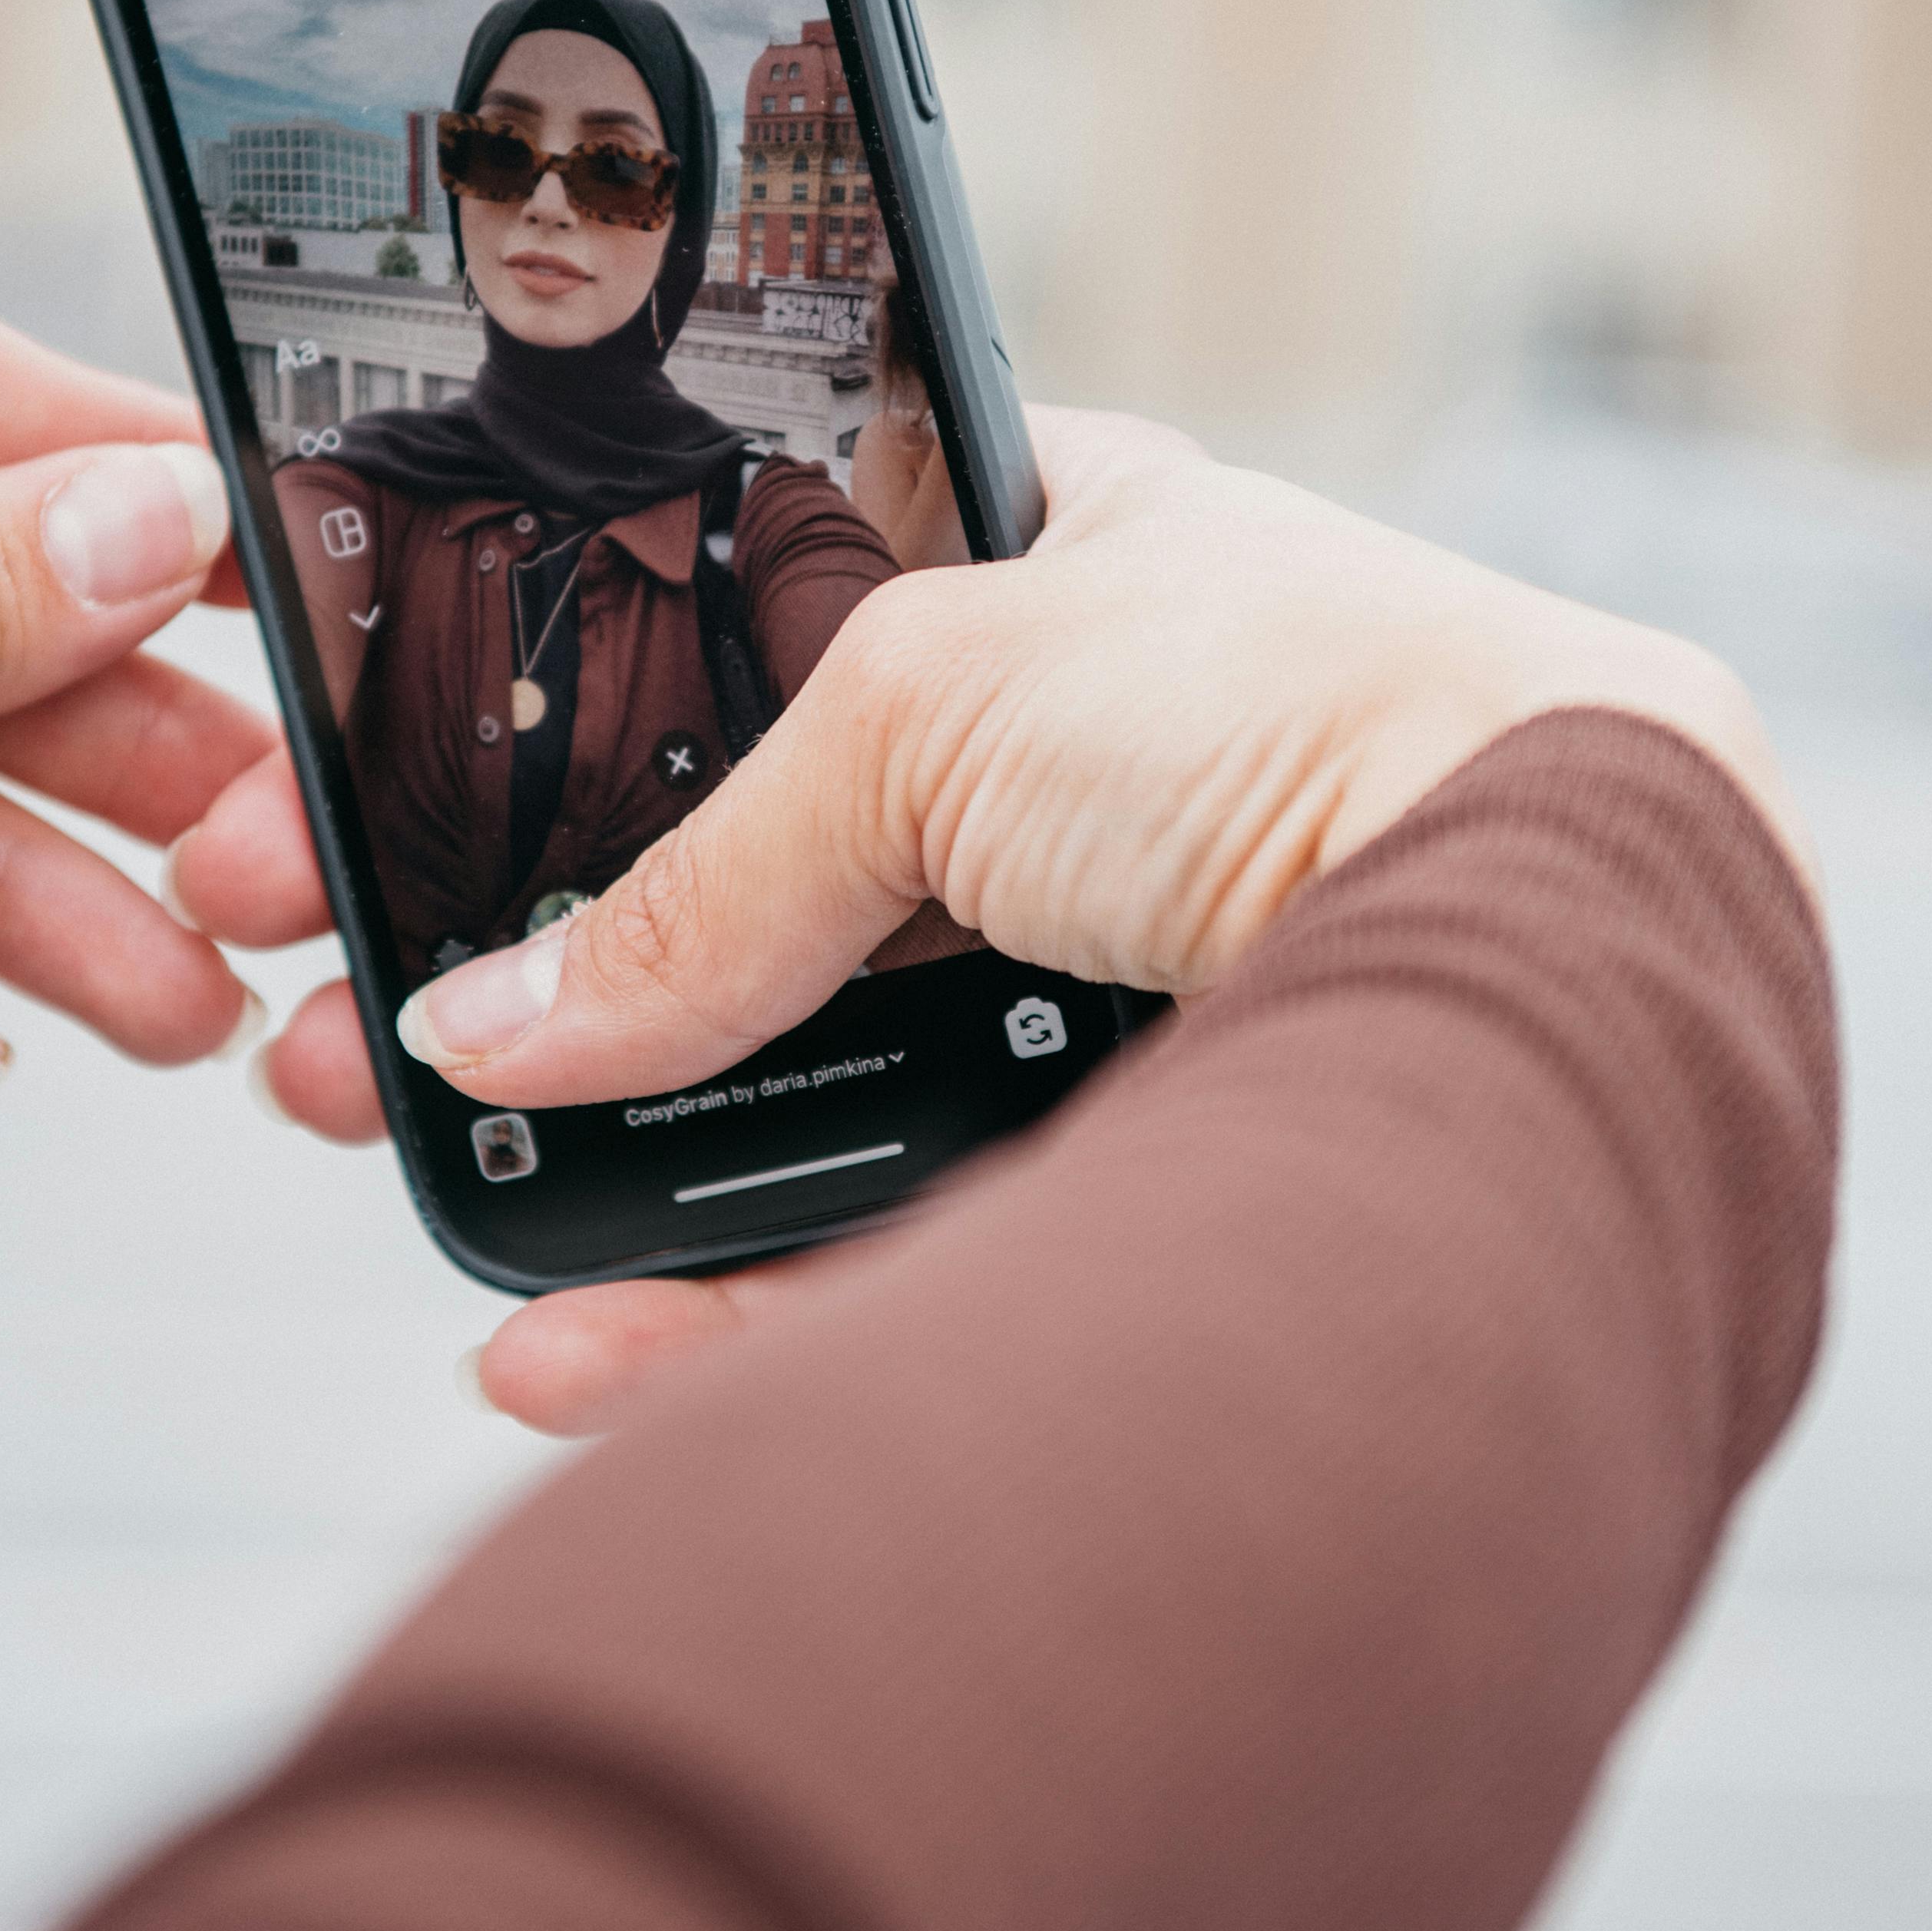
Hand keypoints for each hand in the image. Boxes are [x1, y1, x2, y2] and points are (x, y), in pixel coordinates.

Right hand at [172, 407, 1808, 1430]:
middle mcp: (1102, 791)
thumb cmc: (1313, 710)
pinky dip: (730, 1315)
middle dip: (572, 1002)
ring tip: (447, 1210)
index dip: (611, 734)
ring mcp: (1125, 993)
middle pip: (781, 912)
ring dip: (625, 1181)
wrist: (1552, 923)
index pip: (792, 642)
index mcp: (1072, 577)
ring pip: (826, 1114)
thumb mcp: (940, 702)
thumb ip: (708, 872)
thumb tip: (495, 1023)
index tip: (450, 840)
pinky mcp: (1149, 1180)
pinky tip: (570, 1353)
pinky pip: (902, 1266)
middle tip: (379, 1056)